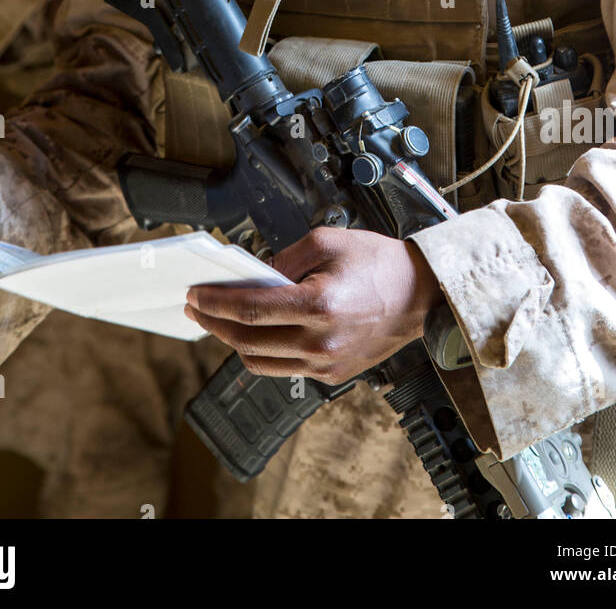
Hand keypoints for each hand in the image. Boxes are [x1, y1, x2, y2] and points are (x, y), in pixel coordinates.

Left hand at [185, 227, 441, 384]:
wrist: (420, 294)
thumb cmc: (380, 264)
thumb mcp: (327, 241)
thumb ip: (285, 257)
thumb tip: (254, 274)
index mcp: (319, 305)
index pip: (251, 309)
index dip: (216, 303)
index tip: (196, 294)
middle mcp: (321, 341)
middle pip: (249, 340)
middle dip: (215, 323)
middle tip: (197, 307)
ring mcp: (326, 363)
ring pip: (261, 361)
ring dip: (233, 342)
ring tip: (219, 321)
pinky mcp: (332, 374)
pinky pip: (284, 368)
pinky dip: (262, 352)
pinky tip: (253, 334)